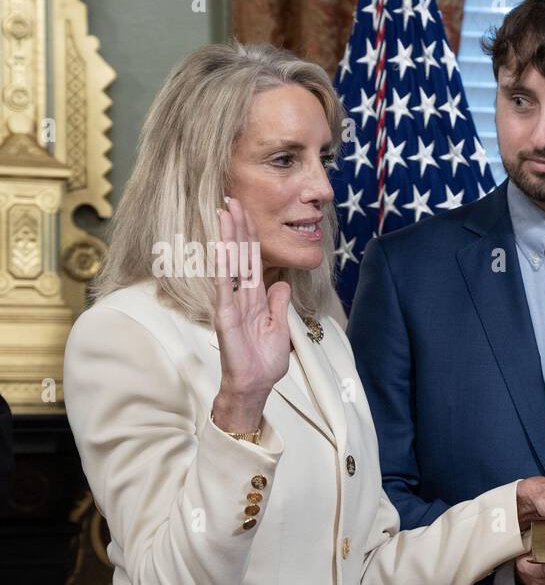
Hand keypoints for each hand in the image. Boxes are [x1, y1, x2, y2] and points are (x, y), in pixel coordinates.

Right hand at [211, 197, 289, 431]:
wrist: (255, 385)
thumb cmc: (264, 360)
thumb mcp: (279, 327)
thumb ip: (279, 304)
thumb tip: (282, 283)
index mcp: (255, 297)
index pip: (252, 261)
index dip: (250, 237)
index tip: (246, 212)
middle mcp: (240, 296)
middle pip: (239, 255)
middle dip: (237, 227)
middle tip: (232, 198)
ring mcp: (230, 304)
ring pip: (229, 266)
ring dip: (228, 239)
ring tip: (225, 213)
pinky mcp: (225, 318)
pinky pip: (224, 290)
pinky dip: (223, 269)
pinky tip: (223, 249)